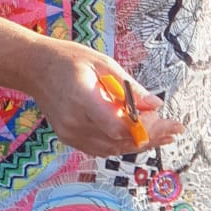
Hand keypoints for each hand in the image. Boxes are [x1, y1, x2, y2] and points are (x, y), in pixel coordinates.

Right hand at [29, 40, 183, 157]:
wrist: (35, 69)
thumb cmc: (70, 61)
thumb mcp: (104, 64)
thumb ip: (130, 88)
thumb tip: (156, 105)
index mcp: (83, 99)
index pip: (118, 126)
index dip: (146, 129)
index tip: (168, 121)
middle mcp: (75, 122)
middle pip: (120, 141)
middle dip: (151, 137)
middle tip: (174, 130)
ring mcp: (71, 134)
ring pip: (114, 149)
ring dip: (141, 143)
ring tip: (165, 135)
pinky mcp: (70, 139)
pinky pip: (103, 148)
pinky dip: (123, 144)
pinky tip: (142, 138)